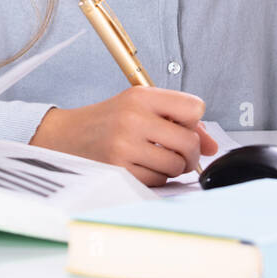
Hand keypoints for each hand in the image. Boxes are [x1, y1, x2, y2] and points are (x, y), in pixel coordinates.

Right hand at [29, 85, 218, 186]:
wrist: (65, 136)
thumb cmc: (110, 120)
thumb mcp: (141, 107)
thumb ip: (180, 120)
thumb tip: (211, 146)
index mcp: (141, 96)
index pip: (194, 108)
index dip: (194, 121)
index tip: (184, 125)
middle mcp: (133, 118)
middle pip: (188, 141)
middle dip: (190, 152)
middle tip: (181, 153)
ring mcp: (124, 146)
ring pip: (175, 165)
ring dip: (174, 167)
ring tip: (159, 159)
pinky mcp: (118, 170)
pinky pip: (157, 181)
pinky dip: (157, 178)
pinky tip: (144, 168)